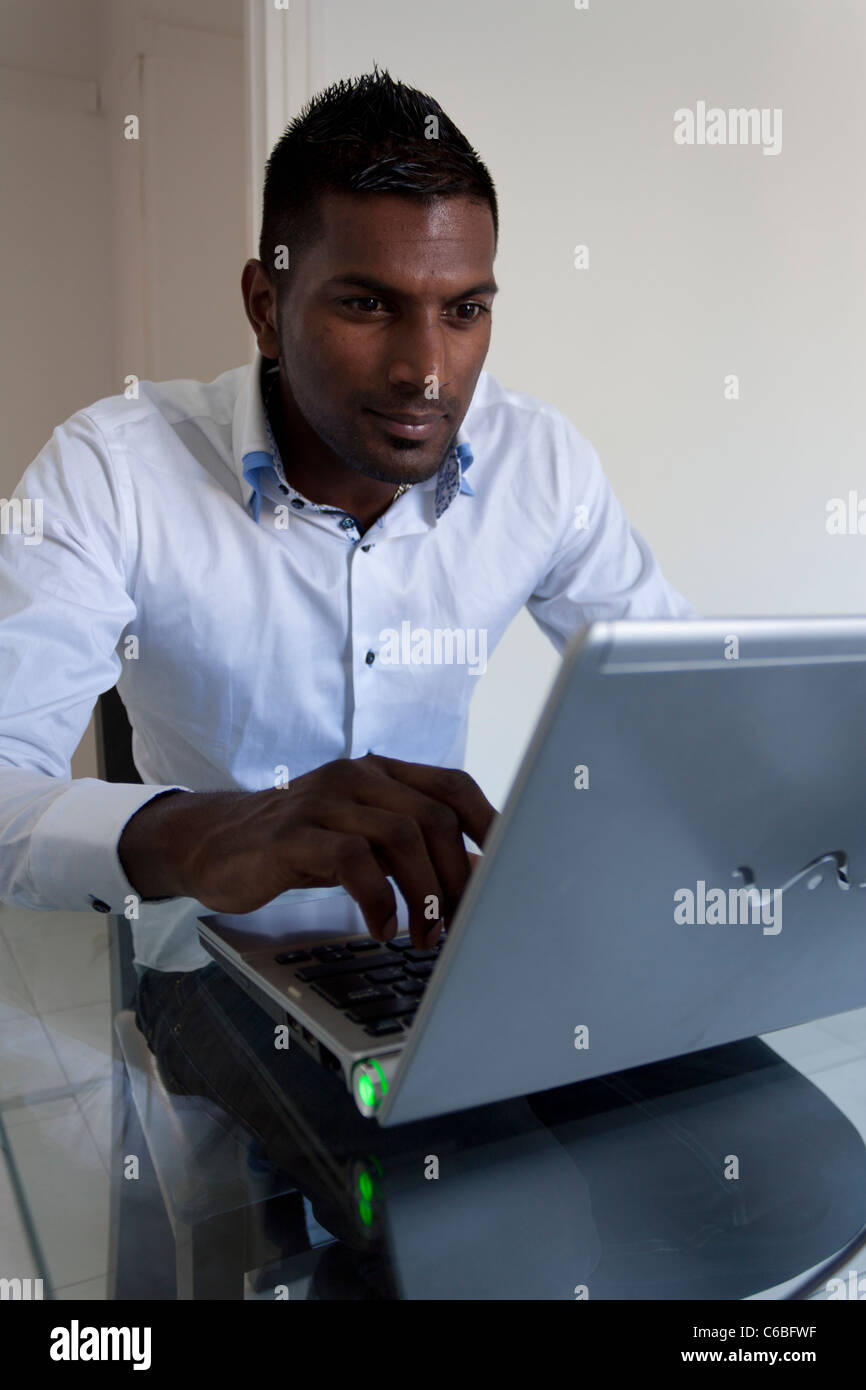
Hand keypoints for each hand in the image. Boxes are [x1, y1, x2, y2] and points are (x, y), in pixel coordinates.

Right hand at [118, 753, 495, 947]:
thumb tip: (477, 874)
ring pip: (401, 836)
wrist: (213, 845)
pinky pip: (353, 860)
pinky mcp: (291, 834)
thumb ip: (409, 844)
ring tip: (422, 937)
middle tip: (459, 927)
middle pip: (434, 817)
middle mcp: (356, 778)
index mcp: (379, 774)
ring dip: (424, 894)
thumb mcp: (359, 838)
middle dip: (458, 879)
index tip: (510, 871)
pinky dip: (377, 900)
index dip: (489, 826)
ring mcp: (322, 802)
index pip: (453, 786)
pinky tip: (380, 929)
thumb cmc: (297, 846)